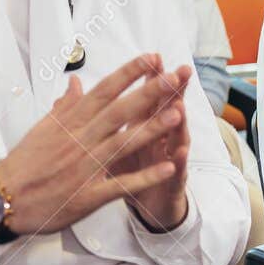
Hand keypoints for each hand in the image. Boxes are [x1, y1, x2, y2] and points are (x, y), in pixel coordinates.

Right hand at [0, 54, 189, 235]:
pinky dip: (145, 177)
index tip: (150, 59)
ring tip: (177, 114)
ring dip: (151, 129)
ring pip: (123, 144)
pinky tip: (167, 167)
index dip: (128, 74)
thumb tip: (76, 83)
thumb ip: (64, 106)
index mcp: (69, 123)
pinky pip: (120, 184)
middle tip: (172, 78)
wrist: (2, 199)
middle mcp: (79, 141)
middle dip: (147, 93)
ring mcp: (85, 167)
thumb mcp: (41, 129)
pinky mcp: (88, 195)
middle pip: (118, 112)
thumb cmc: (22, 165)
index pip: (103, 91)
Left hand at [111, 61, 192, 230]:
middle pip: (168, 111)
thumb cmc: (131, 171)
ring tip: (180, 109)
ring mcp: (169, 161)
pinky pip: (174, 175)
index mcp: (144, 127)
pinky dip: (176, 165)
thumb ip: (103, 115)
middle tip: (180, 72)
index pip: (148, 98)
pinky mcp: (171, 185)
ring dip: (178, 125)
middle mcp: (161, 140)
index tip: (152, 57)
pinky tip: (178, 155)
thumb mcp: (113, 143)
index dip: (150, 79)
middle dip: (173, 92)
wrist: (151, 206)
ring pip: (175, 140)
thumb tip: (83, 90)